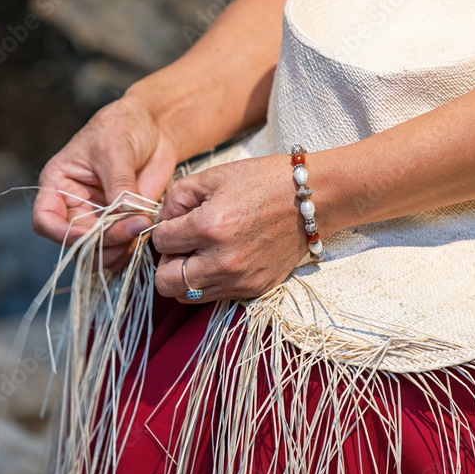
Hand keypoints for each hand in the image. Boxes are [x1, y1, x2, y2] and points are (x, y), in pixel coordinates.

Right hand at [32, 94, 178, 268]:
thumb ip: (119, 185)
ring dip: (119, 250)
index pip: (45, 221)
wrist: (153, 126)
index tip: (88, 234)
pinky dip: (134, 248)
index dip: (62, 234)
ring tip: (143, 228)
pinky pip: (123, 248)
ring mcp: (100, 218)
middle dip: (104, 242)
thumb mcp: (115, 150)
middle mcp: (75, 206)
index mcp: (59, 185)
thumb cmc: (122, 127)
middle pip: (78, 242)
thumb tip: (128, 216)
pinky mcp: (124, 223)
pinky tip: (148, 232)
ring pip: (99, 252)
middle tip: (134, 227)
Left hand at [151, 155, 309, 302]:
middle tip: (182, 246)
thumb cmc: (266, 181)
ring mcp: (240, 279)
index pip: (159, 243)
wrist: (315, 199)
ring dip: (187, 276)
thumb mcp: (215, 176)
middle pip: (165, 282)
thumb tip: (163, 221)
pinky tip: (225, 258)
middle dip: (167, 262)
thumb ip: (177, 197)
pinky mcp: (256, 289)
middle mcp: (222, 260)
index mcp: (209, 226)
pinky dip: (212, 281)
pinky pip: (217, 296)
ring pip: (187, 296)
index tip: (178, 223)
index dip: (163, 230)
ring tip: (202, 254)